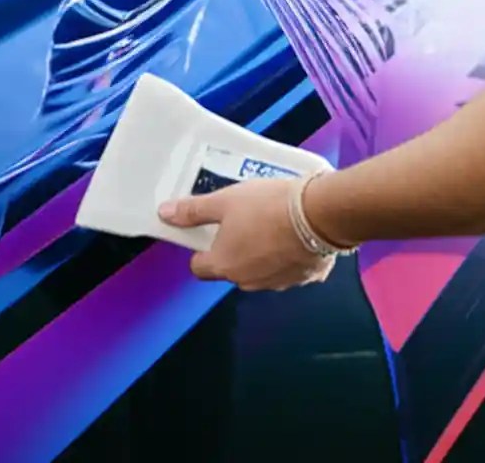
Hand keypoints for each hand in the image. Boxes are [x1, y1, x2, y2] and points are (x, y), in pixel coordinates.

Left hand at [158, 178, 335, 291]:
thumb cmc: (268, 206)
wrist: (321, 214)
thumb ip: (193, 211)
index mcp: (225, 265)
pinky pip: (291, 269)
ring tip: (273, 224)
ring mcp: (279, 283)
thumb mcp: (225, 200)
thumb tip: (164, 214)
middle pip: (231, 268)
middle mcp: (248, 281)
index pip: (199, 268)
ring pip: (261, 270)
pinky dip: (290, 256)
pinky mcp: (306, 278)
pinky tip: (297, 235)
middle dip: (234, 249)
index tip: (208, 232)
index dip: (200, 250)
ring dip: (262, 254)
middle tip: (244, 220)